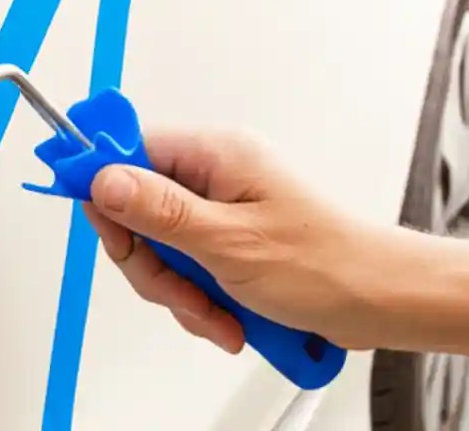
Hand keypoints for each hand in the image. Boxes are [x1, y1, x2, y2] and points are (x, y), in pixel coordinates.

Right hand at [84, 130, 397, 352]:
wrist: (381, 300)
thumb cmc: (327, 264)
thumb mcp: (228, 242)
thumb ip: (159, 211)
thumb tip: (104, 179)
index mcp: (215, 154)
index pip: (129, 151)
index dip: (103, 184)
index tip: (87, 208)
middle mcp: (214, 174)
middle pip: (136, 210)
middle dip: (152, 264)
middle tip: (180, 292)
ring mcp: (219, 209)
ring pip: (158, 247)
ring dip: (178, 290)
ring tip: (216, 314)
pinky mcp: (227, 240)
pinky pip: (184, 267)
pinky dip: (197, 298)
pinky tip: (226, 316)